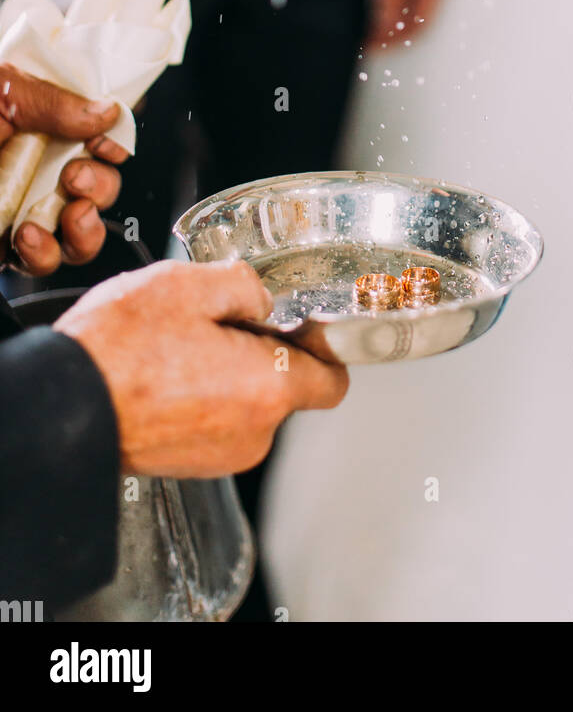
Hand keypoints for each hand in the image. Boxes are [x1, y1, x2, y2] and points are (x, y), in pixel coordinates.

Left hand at [0, 65, 127, 274]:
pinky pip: (45, 258)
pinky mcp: (3, 244)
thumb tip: (106, 111)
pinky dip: (45, 250)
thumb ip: (50, 98)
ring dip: (87, 223)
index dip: (112, 138)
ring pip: (82, 227)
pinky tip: (25, 234)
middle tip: (76, 176)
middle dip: (101, 184)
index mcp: (33, 120)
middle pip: (99, 182)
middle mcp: (32, 164)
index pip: (94, 130)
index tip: (109, 141)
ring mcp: (19, 207)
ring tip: (68, 211)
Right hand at [55, 260, 348, 476]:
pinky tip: (166, 372)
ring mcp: (220, 455)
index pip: (333, 379)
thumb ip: (246, 286)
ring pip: (247, 403)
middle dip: (262, 351)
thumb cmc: (119, 352)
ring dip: (228, 373)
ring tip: (182, 347)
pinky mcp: (189, 464)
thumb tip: (261, 299)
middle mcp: (254, 433)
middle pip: (286, 386)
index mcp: (269, 389)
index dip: (323, 346)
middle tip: (220, 322)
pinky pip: (215, 421)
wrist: (63, 407)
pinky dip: (201, 397)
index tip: (301, 325)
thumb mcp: (188, 284)